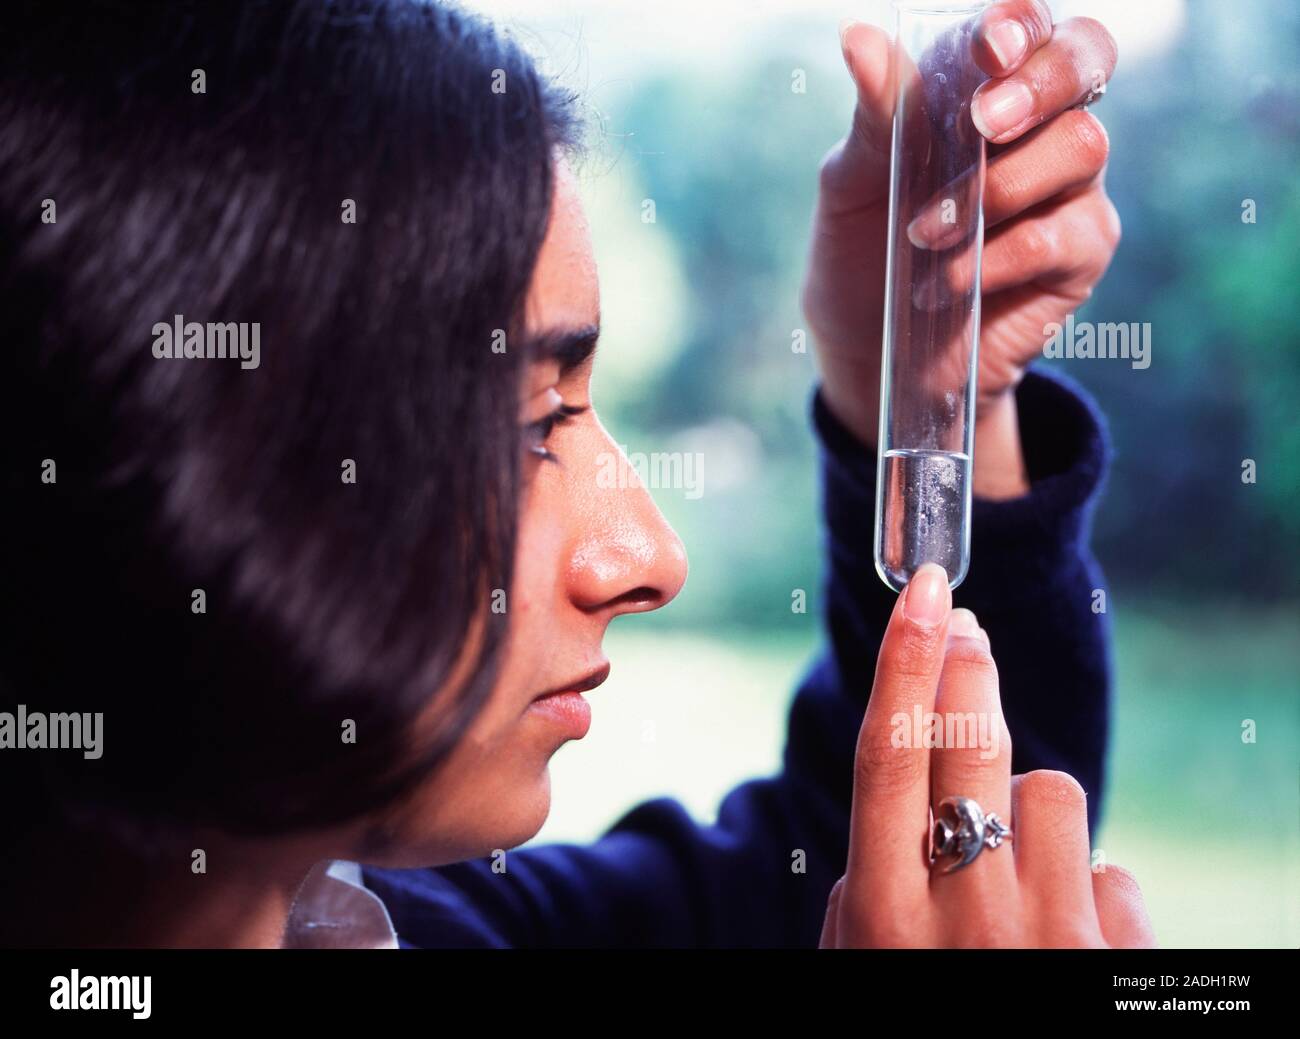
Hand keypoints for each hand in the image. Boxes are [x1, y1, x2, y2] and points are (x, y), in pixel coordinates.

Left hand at [801, 1, 1120, 496]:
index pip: (1025, 26)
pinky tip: (941, 283)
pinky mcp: (1079, 254)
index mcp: (982, 86)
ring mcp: (1068, 187)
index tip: (986, 49)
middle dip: (1039, 84)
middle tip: (983, 124)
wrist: (870, 352)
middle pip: (1085, 59)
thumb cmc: (861, 252)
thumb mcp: (851, 184)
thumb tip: (858, 37)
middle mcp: (1038, 124)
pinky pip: (1056, 236)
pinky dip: (993, 258)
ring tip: (924, 235)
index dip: (1019, 24)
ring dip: (994, 191)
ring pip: (1080, 147)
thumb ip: (875, 115)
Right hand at [819, 564, 1155, 947]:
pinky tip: (1061, 922)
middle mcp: (965, 923)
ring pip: (1051, 791)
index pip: (890, 757)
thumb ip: (871, 875)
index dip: (907, 661)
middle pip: (972, 746)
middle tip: (970, 629)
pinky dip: (1082, 878)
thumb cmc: (909, 1003)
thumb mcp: (859, 951)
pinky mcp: (1112, 958)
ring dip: (1028, 807)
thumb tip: (912, 776)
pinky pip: (1108, 864)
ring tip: (1012, 866)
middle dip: (970, 669)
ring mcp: (1046, 940)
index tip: (926, 589)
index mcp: (885, 915)